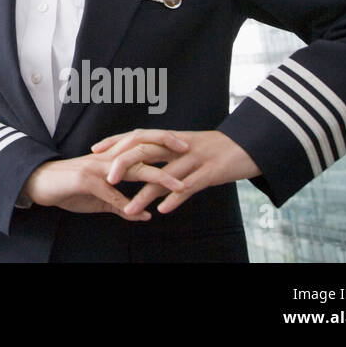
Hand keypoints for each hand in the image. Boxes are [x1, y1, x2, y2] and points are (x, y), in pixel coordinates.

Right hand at [23, 130, 191, 220]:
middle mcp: (107, 158)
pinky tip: (140, 213)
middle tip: (191, 152)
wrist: (39, 183)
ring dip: (158, 178)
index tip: (185, 146)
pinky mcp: (86, 180)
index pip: (141, 145)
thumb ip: (121, 204)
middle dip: (167, 149)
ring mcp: (97, 168)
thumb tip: (144, 215)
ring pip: (133, 169)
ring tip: (178, 186)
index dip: (163, 142)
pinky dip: (127, 204)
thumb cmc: (68, 188)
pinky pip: (112, 193)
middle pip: (142, 149)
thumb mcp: (99, 198)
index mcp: (112, 158)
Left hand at [90, 129, 261, 216]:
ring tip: (128, 209)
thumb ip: (166, 156)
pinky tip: (162, 210)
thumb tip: (144, 170)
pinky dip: (175, 198)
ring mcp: (195, 158)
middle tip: (106, 179)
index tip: (95, 151)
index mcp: (171, 138)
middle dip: (123, 164)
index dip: (116, 142)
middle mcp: (179, 145)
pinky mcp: (211, 172)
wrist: (250, 145)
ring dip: (145, 193)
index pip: (137, 136)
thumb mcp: (187, 148)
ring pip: (165, 174)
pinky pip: (190, 186)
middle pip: (145, 150)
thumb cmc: (216, 149)